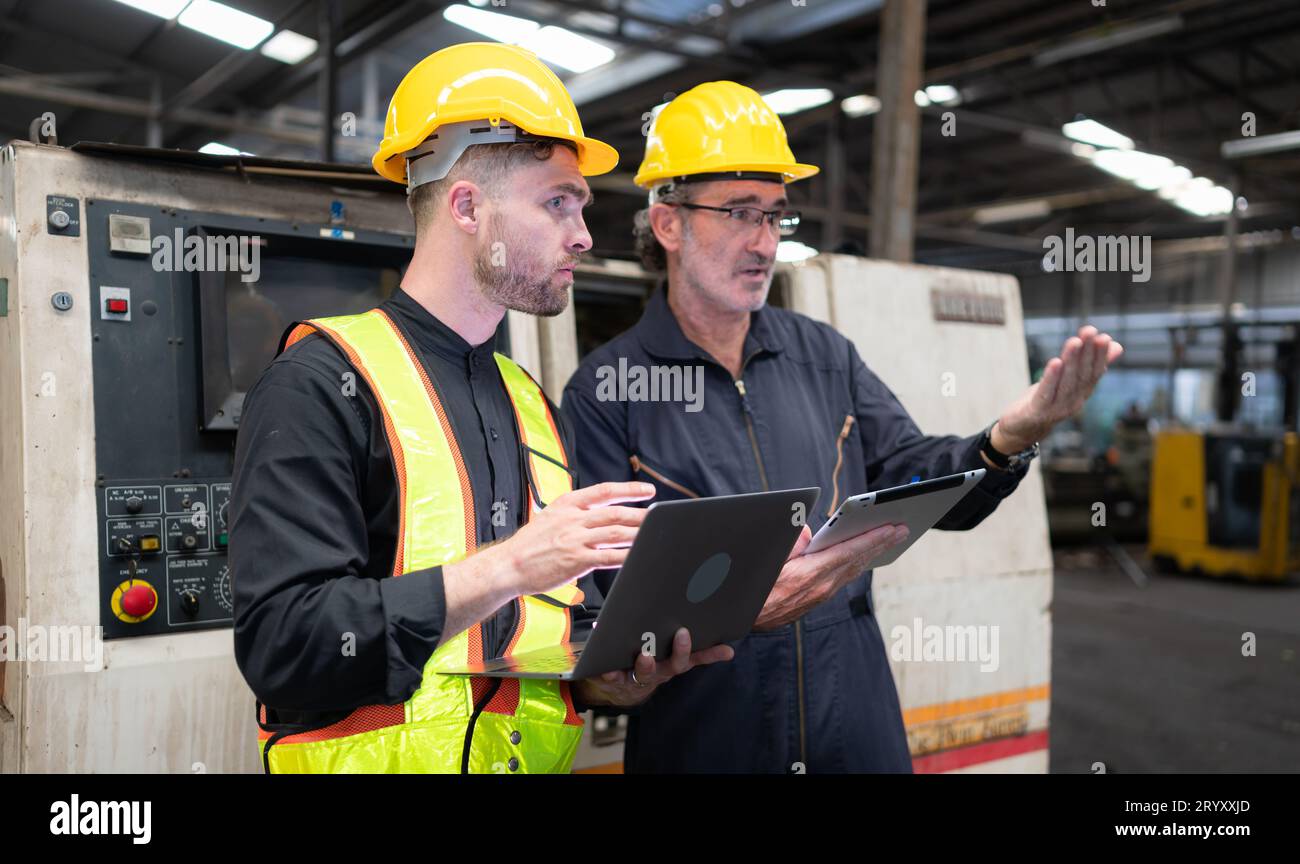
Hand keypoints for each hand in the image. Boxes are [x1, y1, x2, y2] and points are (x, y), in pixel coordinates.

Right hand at [493, 481, 655, 596]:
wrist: (508, 565)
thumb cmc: (529, 545)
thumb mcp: (550, 518)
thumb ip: (575, 516)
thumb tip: (600, 518)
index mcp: (567, 504)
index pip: (604, 491)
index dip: (629, 490)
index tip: (647, 491)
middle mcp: (573, 519)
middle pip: (615, 513)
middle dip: (641, 514)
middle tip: (659, 516)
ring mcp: (575, 539)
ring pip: (616, 534)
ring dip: (638, 534)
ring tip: (655, 534)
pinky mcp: (577, 560)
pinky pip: (609, 557)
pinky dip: (626, 556)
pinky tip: (638, 555)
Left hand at [574, 627, 733, 707]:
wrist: (619, 689)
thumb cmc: (649, 664)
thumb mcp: (671, 658)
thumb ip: (696, 652)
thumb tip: (728, 649)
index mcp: (673, 664)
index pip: (696, 658)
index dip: (710, 654)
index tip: (725, 648)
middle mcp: (660, 671)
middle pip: (674, 664)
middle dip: (680, 651)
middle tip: (682, 634)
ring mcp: (638, 677)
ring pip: (646, 672)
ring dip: (646, 664)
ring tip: (645, 655)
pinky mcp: (616, 680)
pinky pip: (612, 676)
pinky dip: (609, 672)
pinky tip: (606, 666)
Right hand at [753, 522, 907, 629]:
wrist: (739, 617)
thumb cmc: (751, 584)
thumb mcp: (766, 557)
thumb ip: (790, 542)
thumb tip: (807, 534)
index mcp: (808, 573)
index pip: (848, 551)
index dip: (873, 538)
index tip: (894, 527)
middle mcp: (819, 588)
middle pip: (857, 562)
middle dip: (881, 544)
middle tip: (902, 529)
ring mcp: (818, 597)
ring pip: (851, 572)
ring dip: (871, 555)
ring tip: (888, 541)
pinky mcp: (814, 602)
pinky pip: (842, 580)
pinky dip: (855, 566)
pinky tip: (861, 559)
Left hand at [994, 324, 1124, 450]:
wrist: (1023, 429)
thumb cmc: (1048, 399)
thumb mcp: (1070, 380)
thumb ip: (1090, 364)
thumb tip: (1117, 346)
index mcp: (1083, 393)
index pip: (1095, 372)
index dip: (1100, 355)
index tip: (1103, 337)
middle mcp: (1074, 401)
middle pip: (1082, 375)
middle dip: (1087, 352)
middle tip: (1090, 331)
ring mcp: (1057, 408)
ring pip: (1066, 382)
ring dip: (1071, 360)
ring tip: (1074, 341)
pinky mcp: (1038, 411)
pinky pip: (1046, 393)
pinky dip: (1051, 377)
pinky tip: (1055, 361)